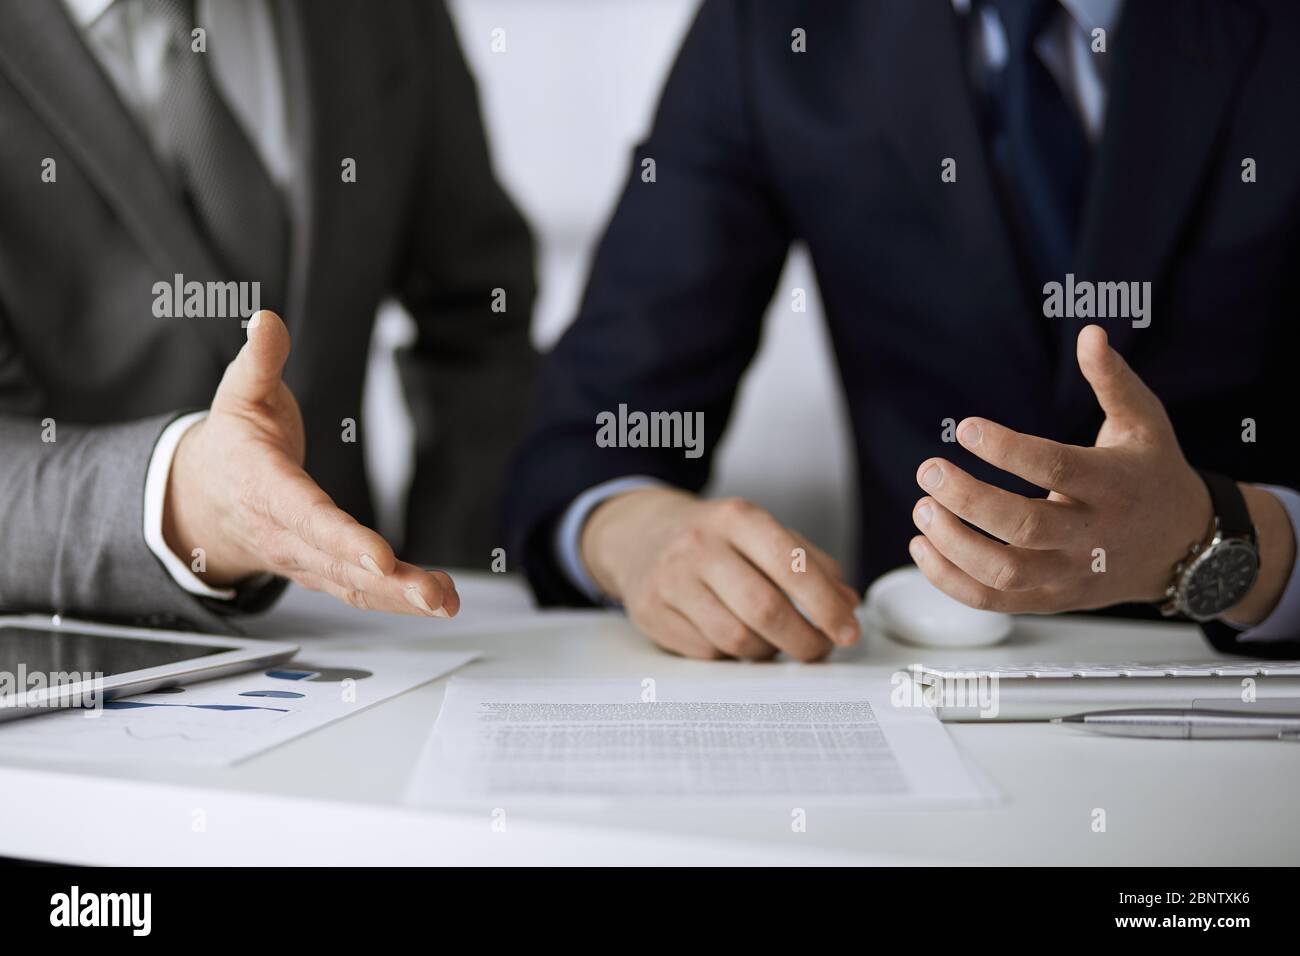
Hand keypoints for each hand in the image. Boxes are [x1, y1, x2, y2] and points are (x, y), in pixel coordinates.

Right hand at [164, 310, 458, 617]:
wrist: (204, 497)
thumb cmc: (234, 442)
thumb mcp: (240, 392)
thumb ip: (259, 360)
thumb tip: (265, 321)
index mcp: (265, 488)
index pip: (307, 516)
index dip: (343, 539)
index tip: (380, 556)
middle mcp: (284, 534)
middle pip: (337, 563)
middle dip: (387, 582)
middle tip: (434, 594)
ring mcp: (302, 559)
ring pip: (352, 585)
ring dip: (401, 597)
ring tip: (445, 601)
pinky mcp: (321, 570)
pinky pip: (358, 591)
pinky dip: (397, 600)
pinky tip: (436, 600)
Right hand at [580, 486, 859, 659]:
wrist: (640, 534)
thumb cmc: (716, 538)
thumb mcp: (762, 533)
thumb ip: (810, 564)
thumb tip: (847, 604)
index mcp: (737, 518)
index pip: (792, 567)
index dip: (827, 606)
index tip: (848, 630)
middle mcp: (700, 545)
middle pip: (765, 610)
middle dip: (804, 641)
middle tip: (820, 649)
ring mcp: (670, 581)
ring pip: (737, 640)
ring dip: (769, 651)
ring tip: (777, 642)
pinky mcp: (651, 613)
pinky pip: (709, 653)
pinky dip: (733, 654)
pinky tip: (737, 637)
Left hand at [908, 324, 1291, 623]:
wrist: (1185, 548)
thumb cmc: (1152, 476)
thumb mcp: (1144, 422)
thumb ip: (1112, 380)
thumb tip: (1089, 334)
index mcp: (1114, 485)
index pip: (1056, 468)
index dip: (1008, 450)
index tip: (966, 428)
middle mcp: (1093, 535)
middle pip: (1024, 527)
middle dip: (968, 498)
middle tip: (928, 470)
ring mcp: (1071, 573)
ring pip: (1004, 572)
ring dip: (953, 543)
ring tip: (922, 508)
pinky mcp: (1051, 599)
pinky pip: (993, 600)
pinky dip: (950, 580)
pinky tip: (922, 546)